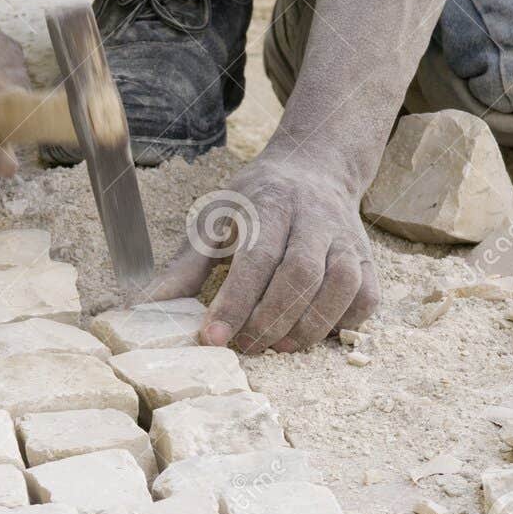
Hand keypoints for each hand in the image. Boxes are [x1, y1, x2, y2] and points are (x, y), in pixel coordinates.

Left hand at [150, 150, 379, 351]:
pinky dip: (343, 322)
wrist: (314, 167)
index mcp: (271, 203)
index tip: (213, 338)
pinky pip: (366, 297)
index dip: (235, 302)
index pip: (256, 258)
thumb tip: (144, 307)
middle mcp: (315, 218)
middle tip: (245, 347)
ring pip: (340, 286)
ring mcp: (347, 238)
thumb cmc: (255, 200)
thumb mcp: (214, 220)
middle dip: (270, 320)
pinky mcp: (368, 258)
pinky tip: (313, 332)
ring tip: (278, 347)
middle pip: (300, 275)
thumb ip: (184, 266)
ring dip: (309, 326)